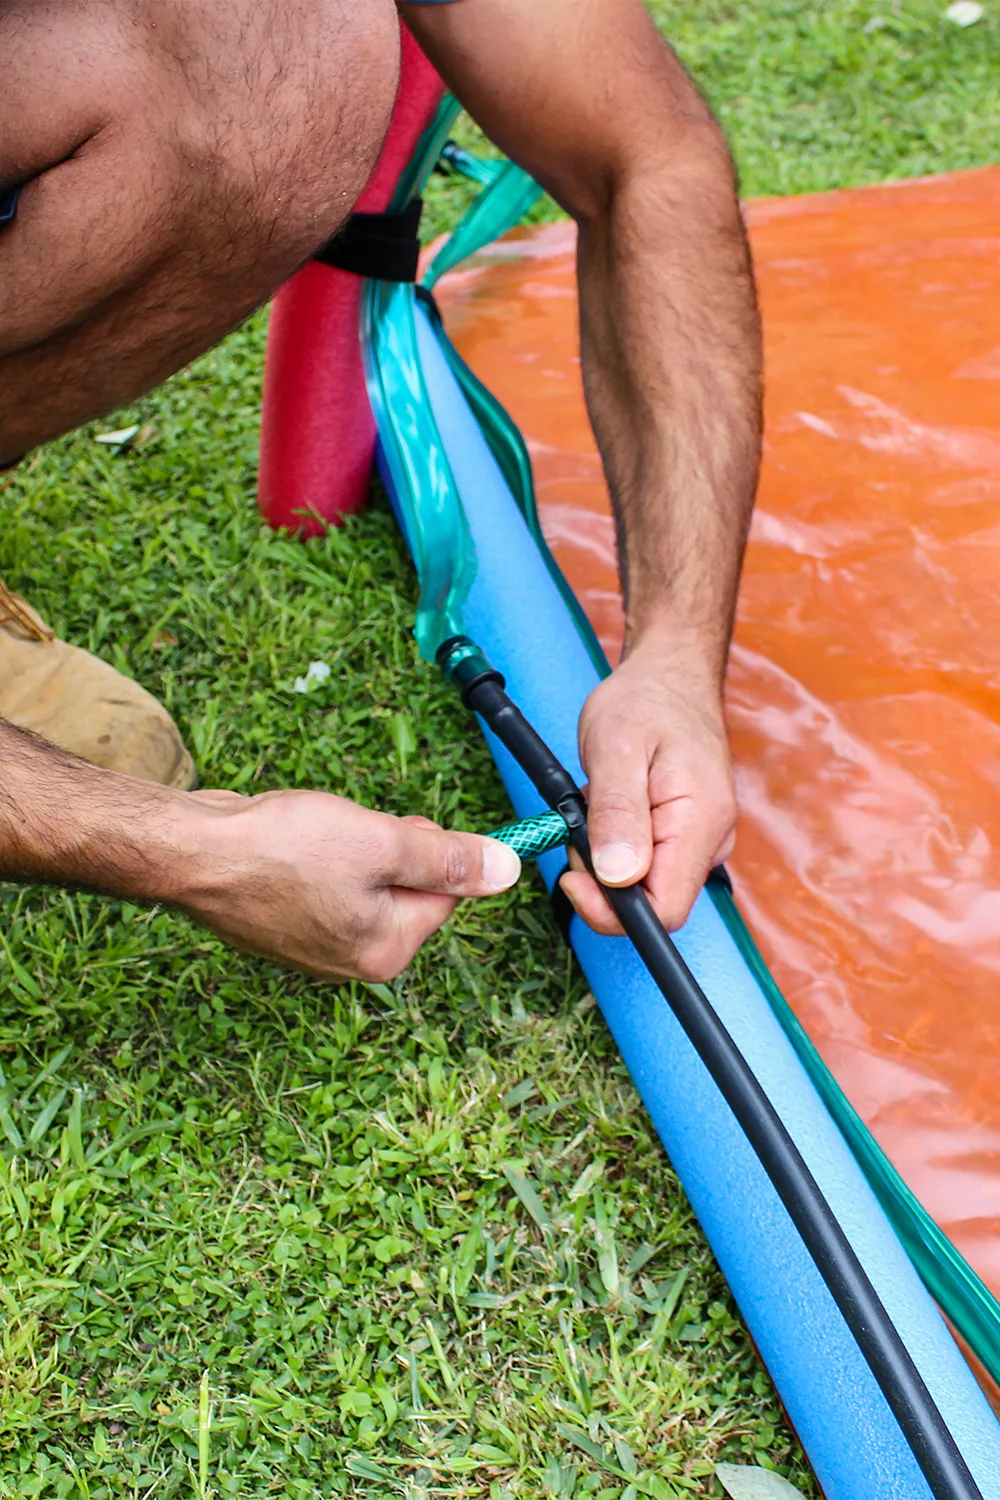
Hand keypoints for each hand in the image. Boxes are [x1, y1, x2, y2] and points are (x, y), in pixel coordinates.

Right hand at [172, 789, 520, 980]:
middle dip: (391, 847)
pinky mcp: (287, 921)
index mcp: (384, 953)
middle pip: (407, 889)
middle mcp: (352, 960)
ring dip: (356, 846)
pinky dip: (321, 854)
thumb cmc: (281, 849)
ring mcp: (316, 944)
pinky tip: (292, 842)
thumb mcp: (382, 845)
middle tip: (355, 828)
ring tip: (316, 834)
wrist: (192, 851)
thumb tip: (507, 872)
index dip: (432, 849)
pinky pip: (329, 881)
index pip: (445, 897)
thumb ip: (449, 860)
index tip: (403, 826)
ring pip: (367, 879)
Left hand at [560, 636, 735, 936]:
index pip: (665, 911)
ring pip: (643, 885)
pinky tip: (609, 808)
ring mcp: (700, 841)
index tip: (573, 877)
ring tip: (596, 803)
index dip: (613, 911)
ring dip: (606, 858)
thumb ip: (617, 812)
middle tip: (578, 824)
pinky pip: (645, 863)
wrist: (670, 676)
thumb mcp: (616, 747)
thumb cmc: (645, 702)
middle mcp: (710, 841)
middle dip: (602, 879)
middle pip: (652, 903)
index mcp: (701, 823)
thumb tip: (616, 876)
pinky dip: (615, 845)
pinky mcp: (685, 836)